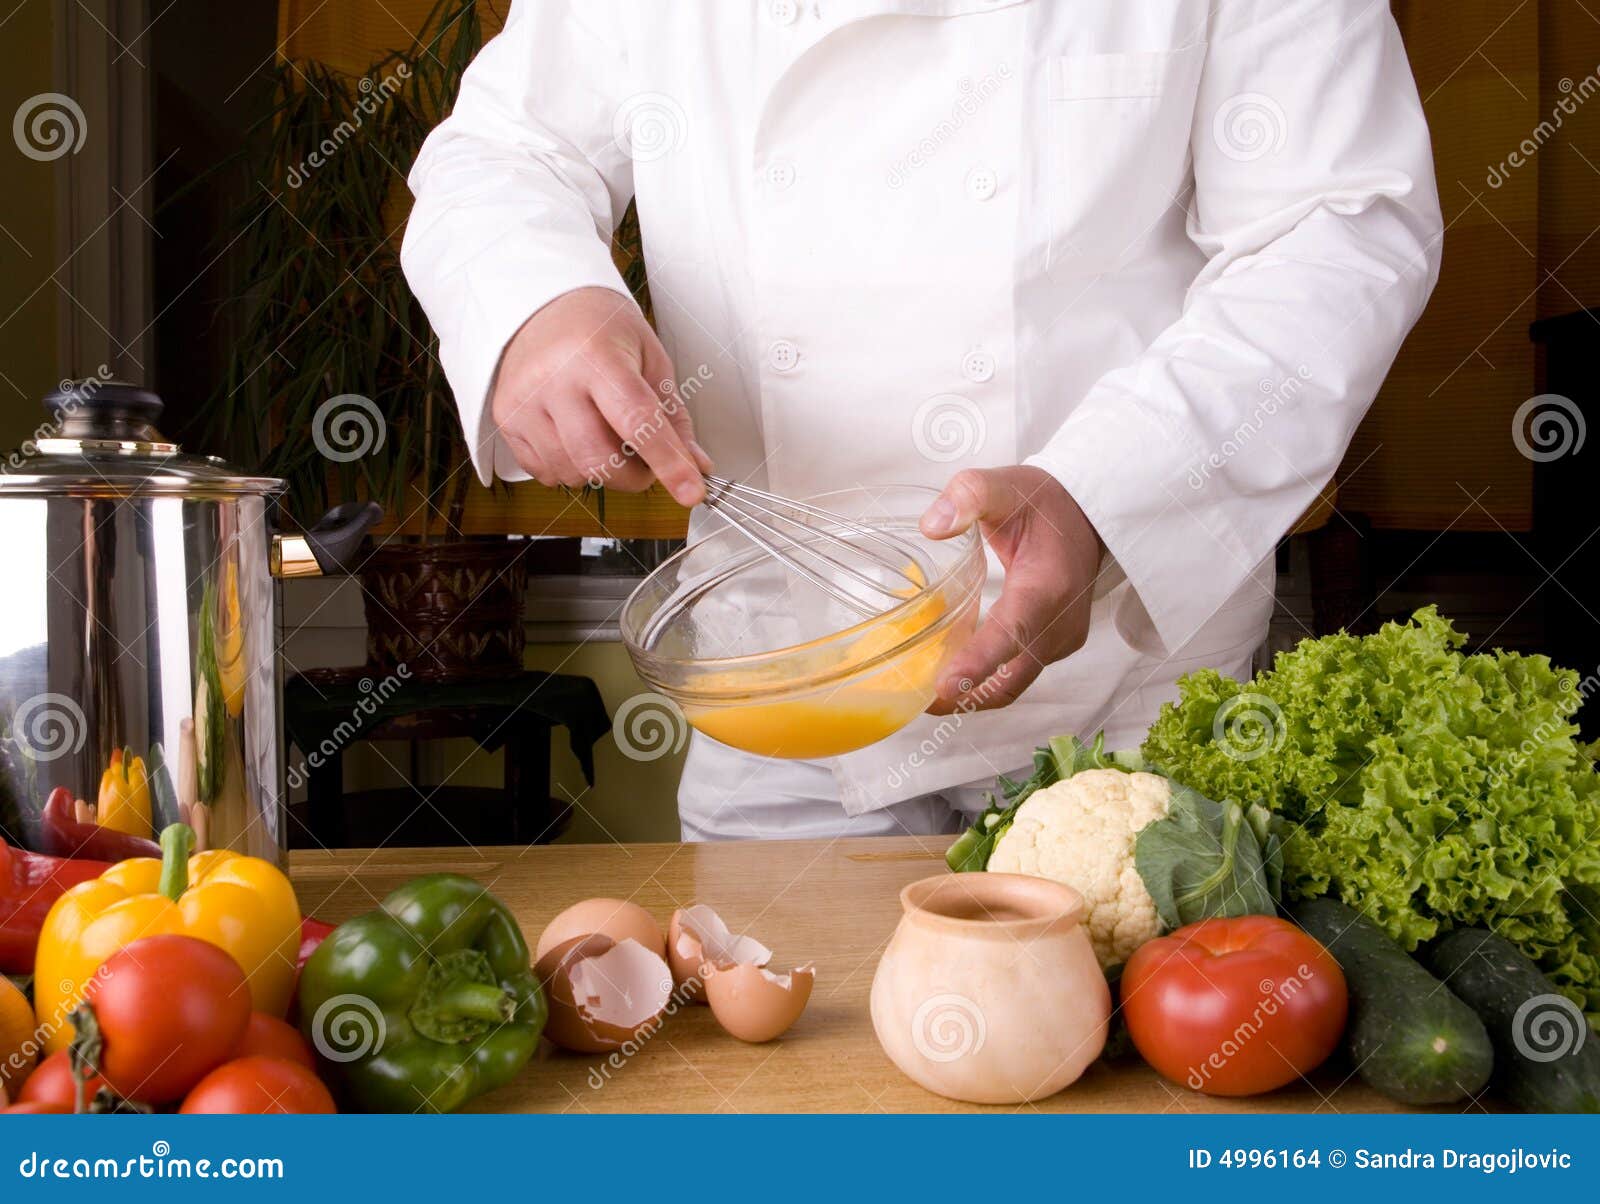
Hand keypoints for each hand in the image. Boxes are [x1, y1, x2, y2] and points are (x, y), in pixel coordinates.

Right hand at [489, 287, 710, 504]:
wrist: (544, 306)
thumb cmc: (601, 329)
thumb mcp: (650, 358)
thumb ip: (673, 415)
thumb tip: (695, 465)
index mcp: (596, 355)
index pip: (636, 420)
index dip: (668, 461)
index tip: (691, 491)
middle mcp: (553, 378)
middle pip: (598, 459)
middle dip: (635, 477)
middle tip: (648, 463)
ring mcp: (523, 401)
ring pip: (571, 472)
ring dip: (602, 473)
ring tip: (609, 440)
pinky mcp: (505, 420)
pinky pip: (545, 473)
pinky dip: (571, 469)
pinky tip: (577, 439)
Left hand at [919, 466, 1102, 712]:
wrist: (1090, 516)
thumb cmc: (1045, 502)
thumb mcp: (1007, 484)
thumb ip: (971, 494)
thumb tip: (932, 526)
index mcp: (1047, 587)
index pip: (1012, 633)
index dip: (978, 663)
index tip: (945, 685)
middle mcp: (1059, 624)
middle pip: (1010, 677)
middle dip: (964, 695)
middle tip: (915, 699)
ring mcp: (1060, 641)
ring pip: (1012, 683)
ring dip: (971, 694)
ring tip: (923, 692)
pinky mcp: (1053, 647)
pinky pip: (1017, 674)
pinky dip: (984, 681)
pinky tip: (950, 672)